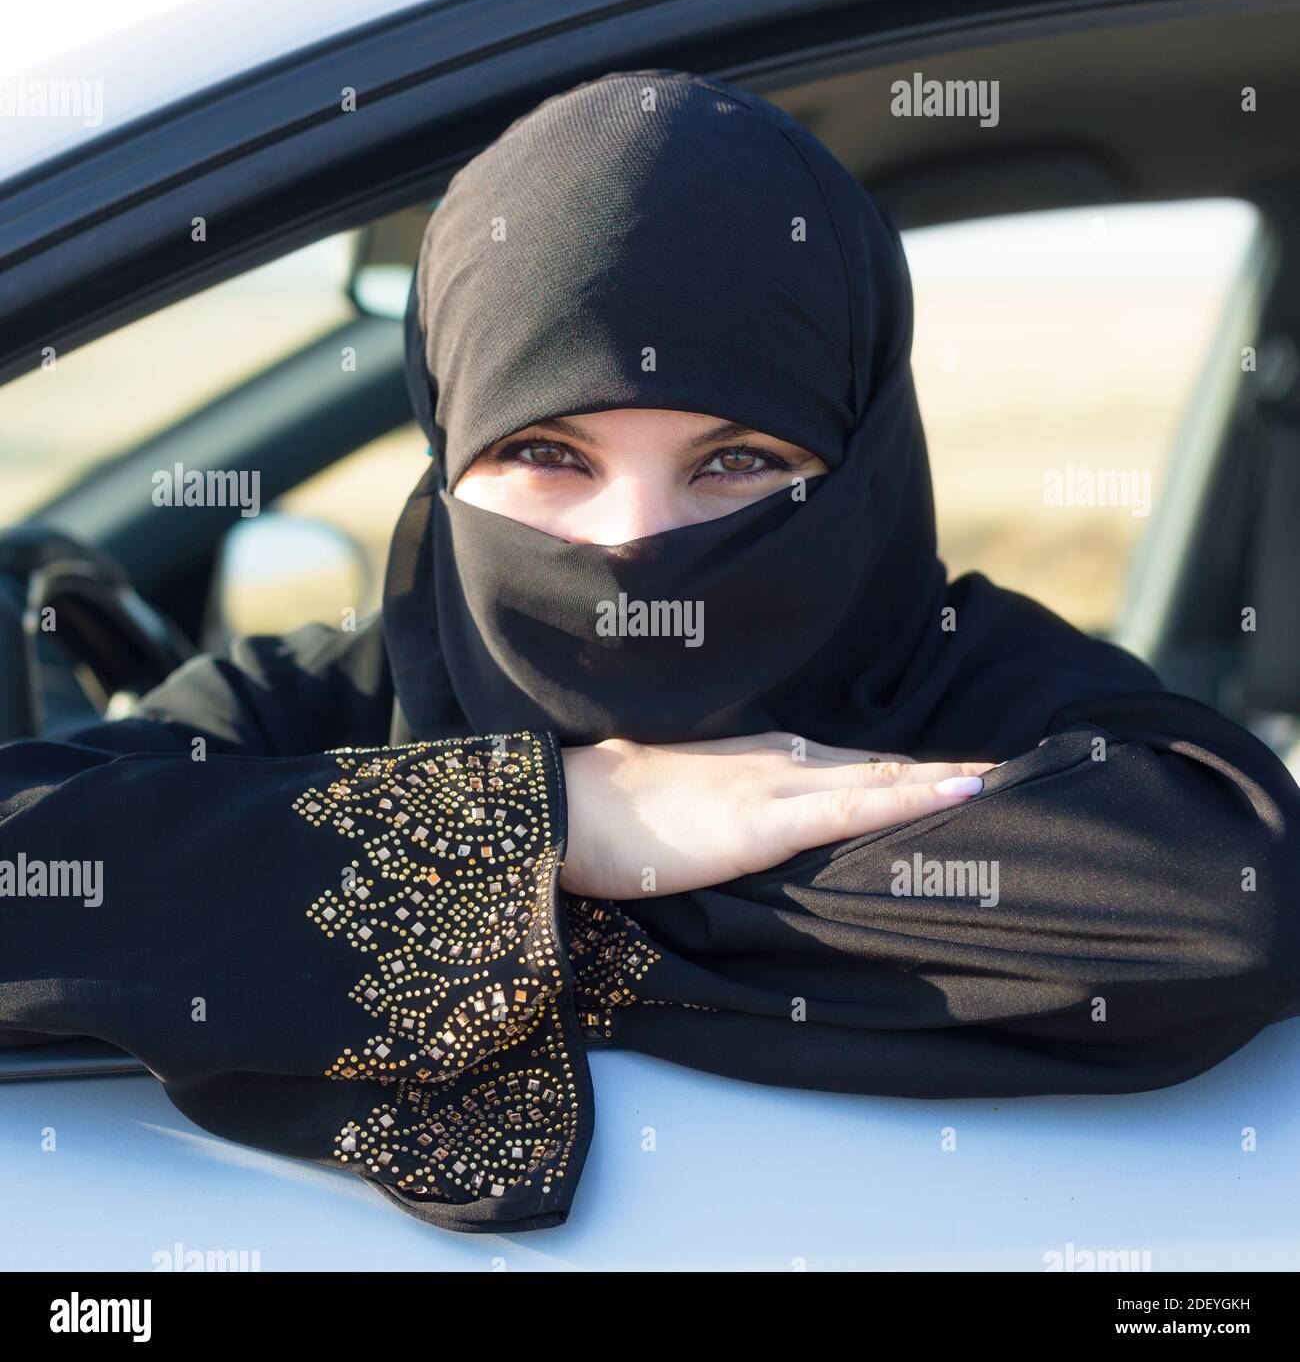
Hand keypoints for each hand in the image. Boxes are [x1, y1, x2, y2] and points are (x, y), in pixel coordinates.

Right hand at [559, 732, 993, 899]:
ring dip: (945, 779)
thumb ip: (732, 805)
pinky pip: (853, 810)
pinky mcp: (765, 822)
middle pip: (880, 766)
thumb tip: (751, 824)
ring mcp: (776, 787)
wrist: (569, 808)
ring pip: (880, 779)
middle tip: (1013, 771)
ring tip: (1007, 778)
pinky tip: (958, 793)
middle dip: (944, 770)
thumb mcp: (687, 799)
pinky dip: (911, 799)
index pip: (852, 765)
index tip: (961, 773)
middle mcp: (781, 761)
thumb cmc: (617, 810)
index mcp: (763, 759)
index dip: (908, 770)